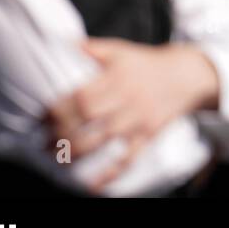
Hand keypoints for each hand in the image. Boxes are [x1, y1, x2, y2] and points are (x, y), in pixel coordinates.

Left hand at [46, 39, 220, 191]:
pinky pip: (130, 157)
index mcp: (116, 77)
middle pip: (89, 118)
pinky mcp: (149, 134)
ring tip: (58, 159)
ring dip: (78, 152)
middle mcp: (126, 98)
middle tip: (43, 143)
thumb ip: (94, 48)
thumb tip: (67, 43)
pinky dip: (111, 172)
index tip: (40, 119)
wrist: (187, 74)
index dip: (58, 110)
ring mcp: (138, 118)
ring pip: (104, 139)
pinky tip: (93, 184)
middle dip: (62, 133)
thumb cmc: (148, 63)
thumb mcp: (122, 50)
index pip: (81, 96)